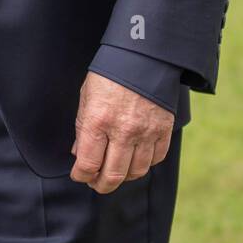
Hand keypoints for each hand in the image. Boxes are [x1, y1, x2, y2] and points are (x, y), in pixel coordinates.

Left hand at [70, 71, 174, 193]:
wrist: (141, 58)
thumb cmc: (108, 76)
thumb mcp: (86, 97)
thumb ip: (82, 127)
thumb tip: (79, 154)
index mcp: (98, 120)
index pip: (88, 163)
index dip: (80, 175)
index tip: (78, 175)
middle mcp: (123, 131)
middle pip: (113, 175)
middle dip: (100, 184)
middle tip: (95, 182)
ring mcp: (145, 133)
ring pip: (135, 172)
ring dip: (123, 177)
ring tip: (114, 172)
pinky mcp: (163, 131)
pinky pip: (155, 160)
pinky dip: (144, 164)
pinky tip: (134, 159)